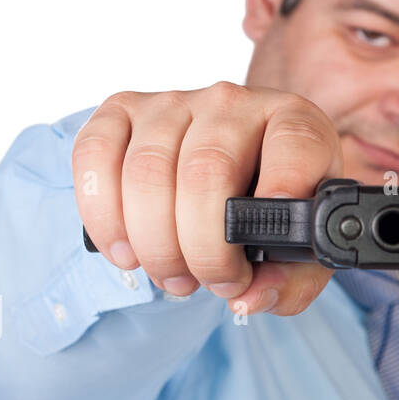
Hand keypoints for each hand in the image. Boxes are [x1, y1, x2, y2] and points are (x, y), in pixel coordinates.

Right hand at [72, 81, 343, 315]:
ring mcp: (175, 102)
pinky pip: (95, 154)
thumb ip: (291, 282)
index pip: (293, 143)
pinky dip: (103, 214)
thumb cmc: (273, 216)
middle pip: (204, 172)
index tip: (259, 256)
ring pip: (146, 172)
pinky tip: (124, 251)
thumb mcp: (303, 256)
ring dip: (154, 245)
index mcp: (296, 125)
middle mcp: (234, 102)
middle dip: (203, 250)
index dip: (279, 196)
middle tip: (212, 284)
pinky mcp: (125, 110)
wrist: (237, 176)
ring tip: (173, 277)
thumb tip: (247, 297)